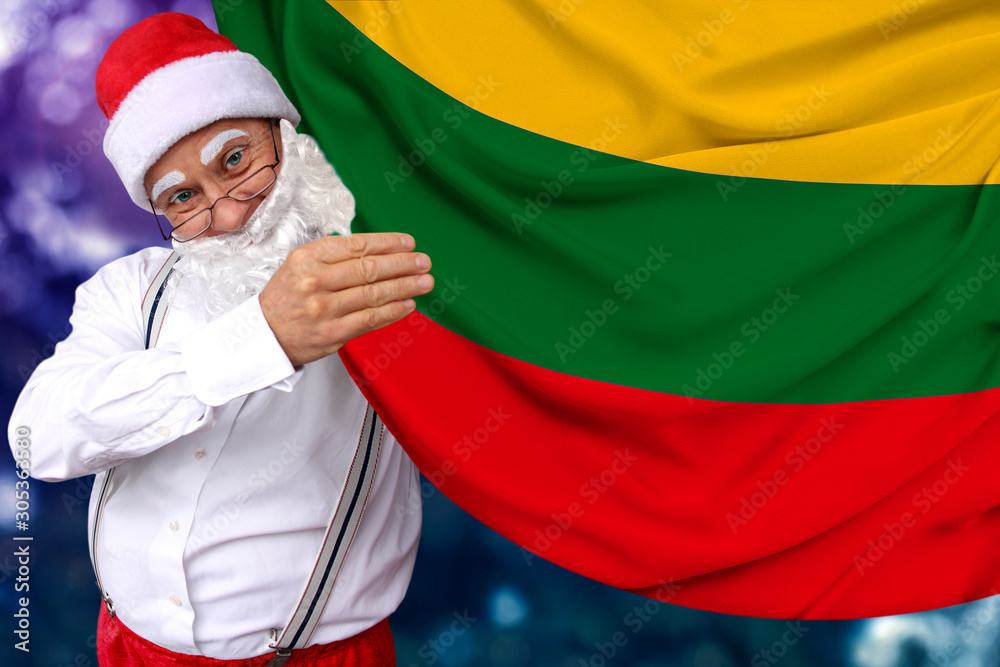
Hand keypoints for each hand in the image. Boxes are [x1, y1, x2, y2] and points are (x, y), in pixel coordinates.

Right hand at [259, 232, 432, 365]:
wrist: (263, 335)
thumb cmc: (287, 297)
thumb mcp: (300, 264)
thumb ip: (332, 254)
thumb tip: (376, 247)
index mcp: (308, 258)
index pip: (357, 245)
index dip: (387, 243)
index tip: (408, 243)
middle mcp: (315, 281)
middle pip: (369, 268)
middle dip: (403, 264)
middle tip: (423, 261)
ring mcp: (324, 309)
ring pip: (373, 294)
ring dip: (405, 287)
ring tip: (424, 282)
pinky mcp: (332, 333)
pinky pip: (370, 319)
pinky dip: (393, 311)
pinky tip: (408, 304)